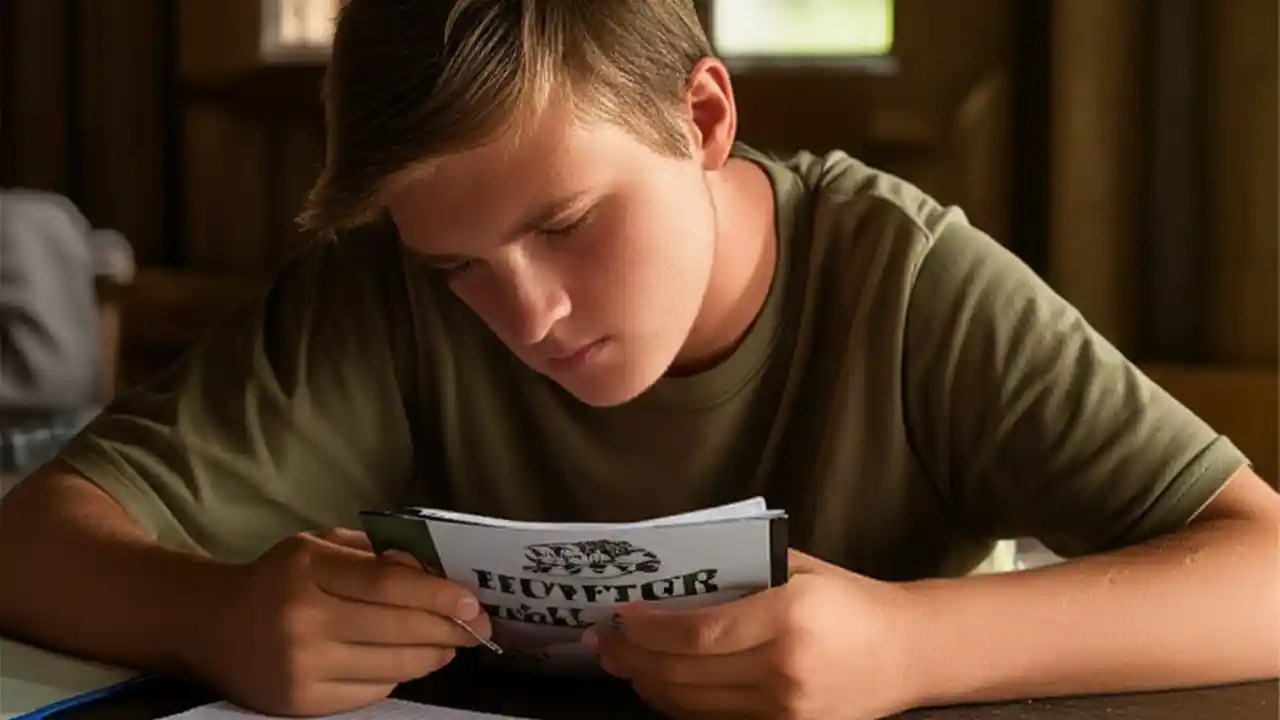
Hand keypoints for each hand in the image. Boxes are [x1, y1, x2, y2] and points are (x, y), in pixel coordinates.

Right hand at [196, 528, 492, 715]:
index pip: (389, 584)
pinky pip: (371, 692)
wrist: (207, 626)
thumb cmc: (276, 578)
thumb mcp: (318, 548)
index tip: (471, 602)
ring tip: (449, 645)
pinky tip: (407, 662)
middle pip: (397, 628)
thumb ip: (373, 554)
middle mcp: (304, 619)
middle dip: (448, 629)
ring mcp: (302, 666)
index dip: (438, 594)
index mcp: (309, 570)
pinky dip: (397, 676)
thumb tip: (434, 571)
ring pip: (391, 666)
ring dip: (432, 656)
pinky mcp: (300, 703)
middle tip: (478, 628)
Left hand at [584, 550, 917, 719]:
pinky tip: (659, 683)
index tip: (618, 617)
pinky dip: (678, 704)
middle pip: (684, 674)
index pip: (698, 634)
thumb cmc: (847, 599)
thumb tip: (668, 581)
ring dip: (647, 684)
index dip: (648, 631)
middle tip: (602, 641)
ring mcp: (785, 711)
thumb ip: (737, 572)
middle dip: (632, 659)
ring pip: (691, 705)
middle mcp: (784, 670)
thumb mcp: (796, 568)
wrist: (908, 653)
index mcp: (788, 616)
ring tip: (622, 662)